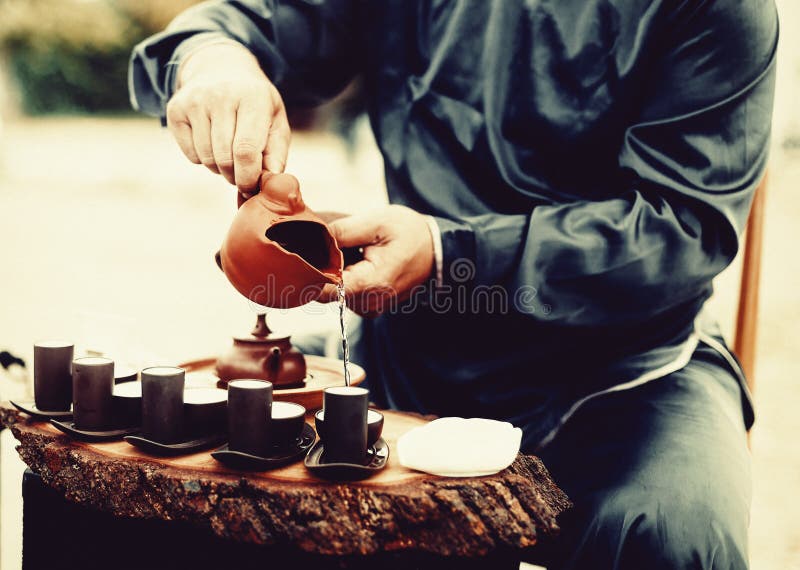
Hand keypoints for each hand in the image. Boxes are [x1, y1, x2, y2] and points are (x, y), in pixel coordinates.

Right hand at [166, 41, 289, 193]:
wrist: (222, 68)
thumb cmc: (255, 103)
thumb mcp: (275, 120)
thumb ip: (277, 151)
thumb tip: (270, 179)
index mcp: (253, 97)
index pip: (246, 150)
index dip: (248, 176)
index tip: (251, 186)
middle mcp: (221, 95)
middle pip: (224, 158)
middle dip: (235, 175)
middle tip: (241, 173)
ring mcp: (195, 100)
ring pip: (206, 158)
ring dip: (219, 168)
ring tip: (229, 154)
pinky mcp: (176, 109)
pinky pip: (190, 153)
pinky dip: (202, 158)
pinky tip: (211, 143)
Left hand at [319, 206, 434, 315]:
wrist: (436, 249)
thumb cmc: (410, 233)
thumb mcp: (376, 222)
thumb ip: (342, 231)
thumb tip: (313, 237)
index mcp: (370, 284)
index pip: (323, 290)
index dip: (310, 270)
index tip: (309, 250)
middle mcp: (369, 304)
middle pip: (326, 290)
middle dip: (324, 265)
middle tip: (340, 241)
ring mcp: (370, 308)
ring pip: (334, 292)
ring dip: (336, 271)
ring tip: (356, 250)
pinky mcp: (370, 307)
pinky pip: (346, 293)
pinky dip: (346, 277)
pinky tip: (360, 261)